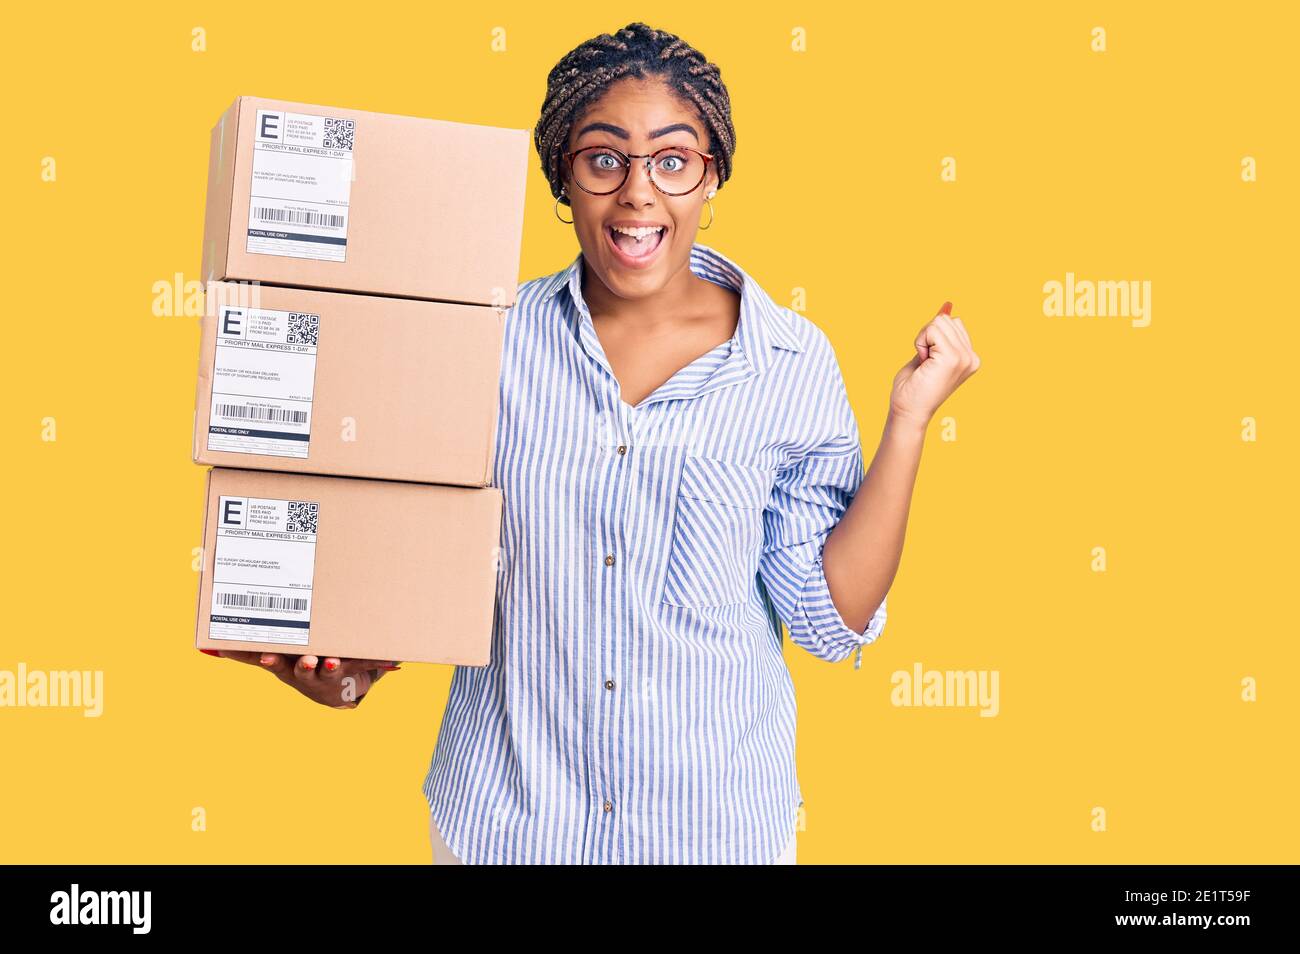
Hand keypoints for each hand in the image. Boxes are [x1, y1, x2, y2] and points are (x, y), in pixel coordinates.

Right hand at [202, 649, 400, 708]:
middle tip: (307, 659)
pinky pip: (364, 663)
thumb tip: (205, 650)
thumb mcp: (275, 659)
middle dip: (303, 666)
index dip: (269, 662)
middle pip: (302, 671)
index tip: (268, 658)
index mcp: (286, 668)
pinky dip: (375, 662)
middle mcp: (306, 675)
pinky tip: (388, 660)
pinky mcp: (353, 670)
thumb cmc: (300, 665)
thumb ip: (242, 654)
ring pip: (331, 671)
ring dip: (332, 666)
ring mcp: (330, 675)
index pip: (273, 664)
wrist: (337, 692)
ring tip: (334, 660)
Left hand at [889, 301, 980, 426]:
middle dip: (927, 336)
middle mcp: (972, 357)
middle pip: (946, 320)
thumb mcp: (927, 354)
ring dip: (923, 339)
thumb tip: (947, 306)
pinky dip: (920, 343)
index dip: (932, 336)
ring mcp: (964, 358)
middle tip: (924, 362)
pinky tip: (922, 363)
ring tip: (924, 363)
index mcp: (970, 357)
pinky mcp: (952, 358)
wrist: (908, 412)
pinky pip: (932, 329)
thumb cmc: (913, 388)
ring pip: (938, 322)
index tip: (929, 360)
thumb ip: (937, 334)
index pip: (953, 322)